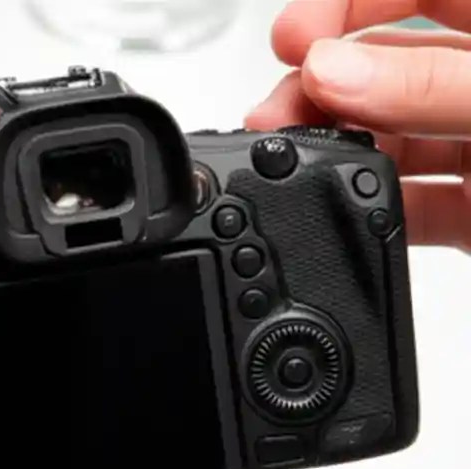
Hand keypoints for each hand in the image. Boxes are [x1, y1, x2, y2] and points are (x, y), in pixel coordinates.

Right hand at [245, 0, 470, 253]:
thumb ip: (426, 87)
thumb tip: (328, 72)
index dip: (341, 4)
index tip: (290, 40)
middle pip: (385, 65)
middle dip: (318, 86)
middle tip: (275, 114)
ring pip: (390, 135)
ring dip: (331, 150)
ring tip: (290, 165)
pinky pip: (413, 205)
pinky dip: (369, 210)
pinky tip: (343, 215)